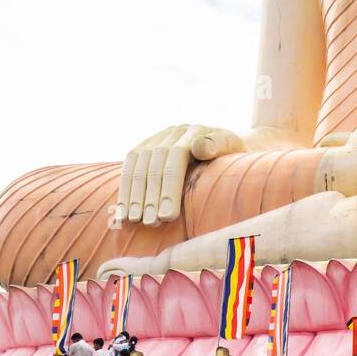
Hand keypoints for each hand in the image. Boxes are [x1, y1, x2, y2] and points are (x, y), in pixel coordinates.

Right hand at [117, 125, 246, 224]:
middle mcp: (172, 132)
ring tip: (135, 221)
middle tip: (151, 224)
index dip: (169, 188)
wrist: (228, 146)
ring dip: (134, 195)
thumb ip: (219, 145)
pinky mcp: (146, 148)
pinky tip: (123, 211)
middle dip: (150, 197)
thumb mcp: (233, 148)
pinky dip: (125, 190)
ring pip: (138, 166)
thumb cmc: (233, 155)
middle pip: (154, 164)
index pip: (175, 158)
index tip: (168, 217)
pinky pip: (129, 167)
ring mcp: (157, 138)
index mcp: (193, 132)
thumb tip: (199, 147)